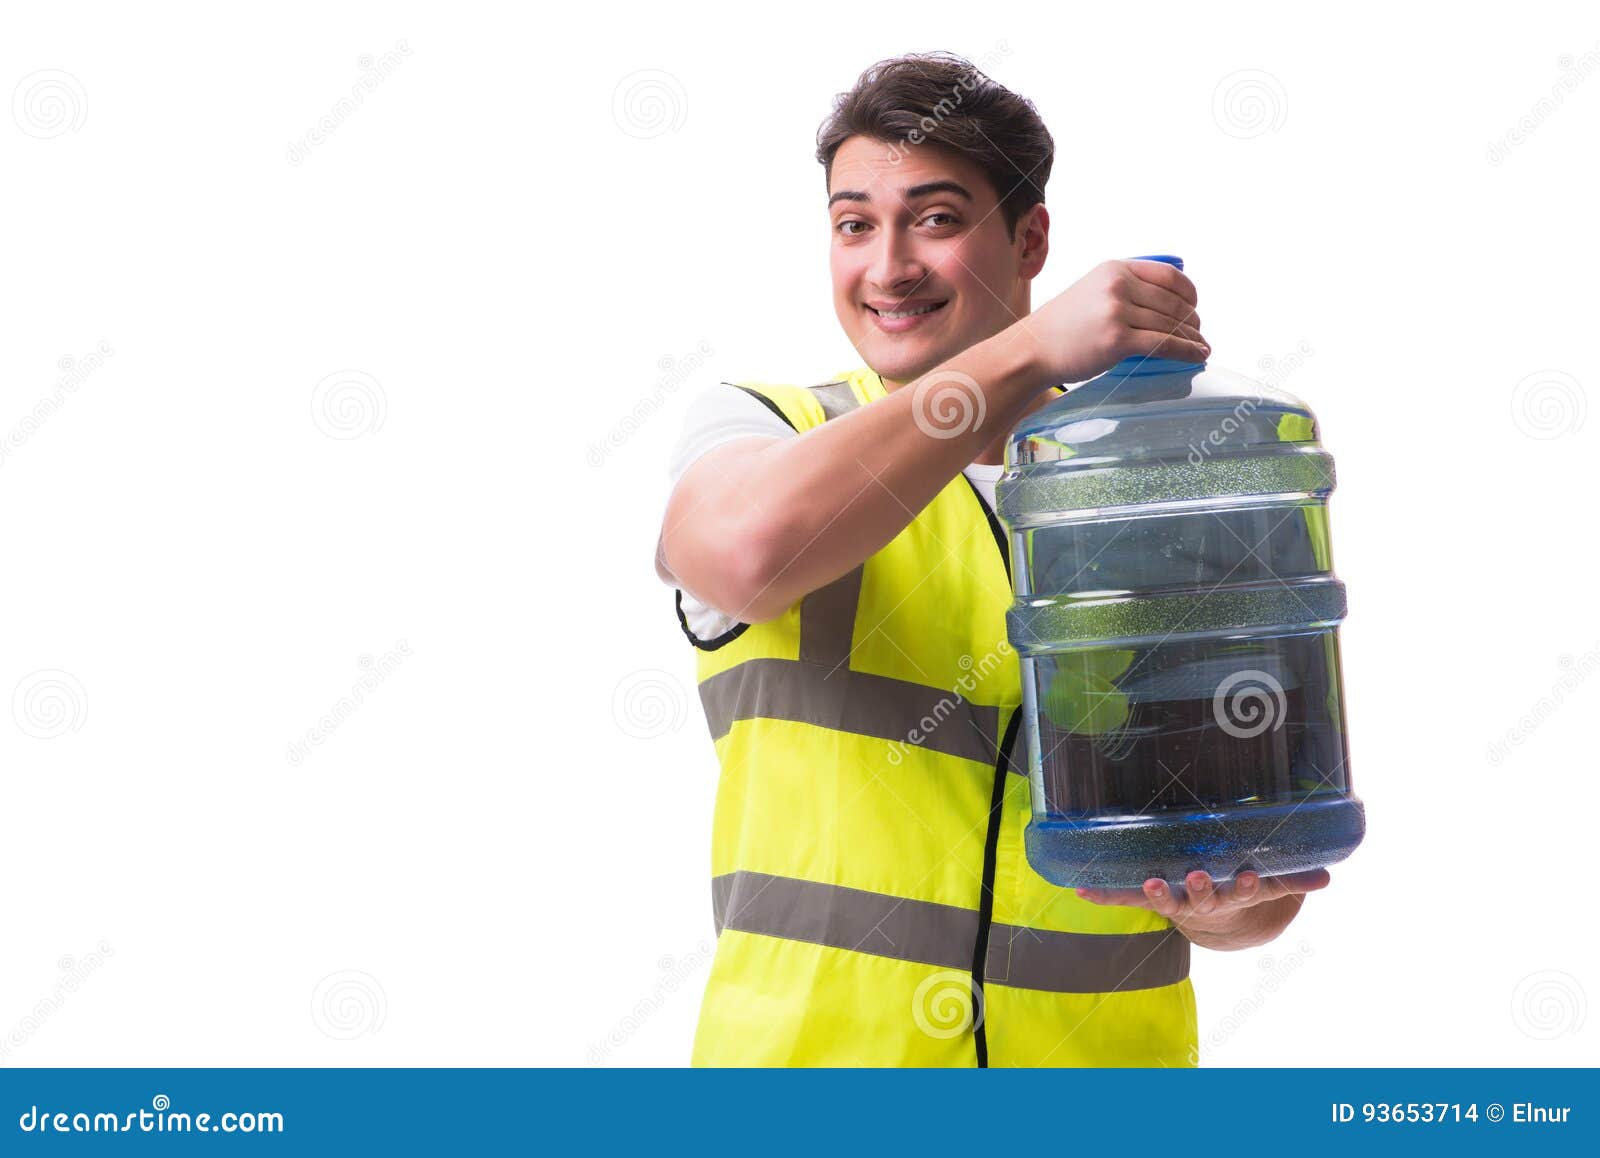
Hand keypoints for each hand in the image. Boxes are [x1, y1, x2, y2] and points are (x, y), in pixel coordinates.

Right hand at [1009, 258, 1208, 384]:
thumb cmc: (1061, 326)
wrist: (1033, 349)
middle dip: (1192, 320)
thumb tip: (1163, 303)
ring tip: (1201, 347)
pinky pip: (1163, 344)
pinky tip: (1196, 355)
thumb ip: (1124, 288)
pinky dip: (1186, 350)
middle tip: (1198, 333)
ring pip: (1170, 324)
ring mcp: (1117, 311)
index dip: (1189, 292)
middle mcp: (1118, 285)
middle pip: (1173, 302)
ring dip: (1192, 337)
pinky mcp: (1117, 339)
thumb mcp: (1092, 290)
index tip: (1194, 307)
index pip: (1169, 275)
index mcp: (1115, 268)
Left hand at [1075, 868, 1330, 949]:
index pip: (1241, 893)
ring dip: (1157, 893)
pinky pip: (1125, 897)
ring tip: (1150, 882)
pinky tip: (1080, 889)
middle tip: (1198, 877)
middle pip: (1202, 899)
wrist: (1219, 922)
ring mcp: (1175, 901)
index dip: (1243, 887)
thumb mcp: (1270, 888)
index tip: (1246, 878)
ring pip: (1166, 900)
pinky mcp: (1151, 899)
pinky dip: (1104, 895)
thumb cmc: (1243, 890)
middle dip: (1201, 889)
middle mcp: (1201, 902)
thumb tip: (1327, 878)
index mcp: (1231, 897)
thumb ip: (1293, 882)